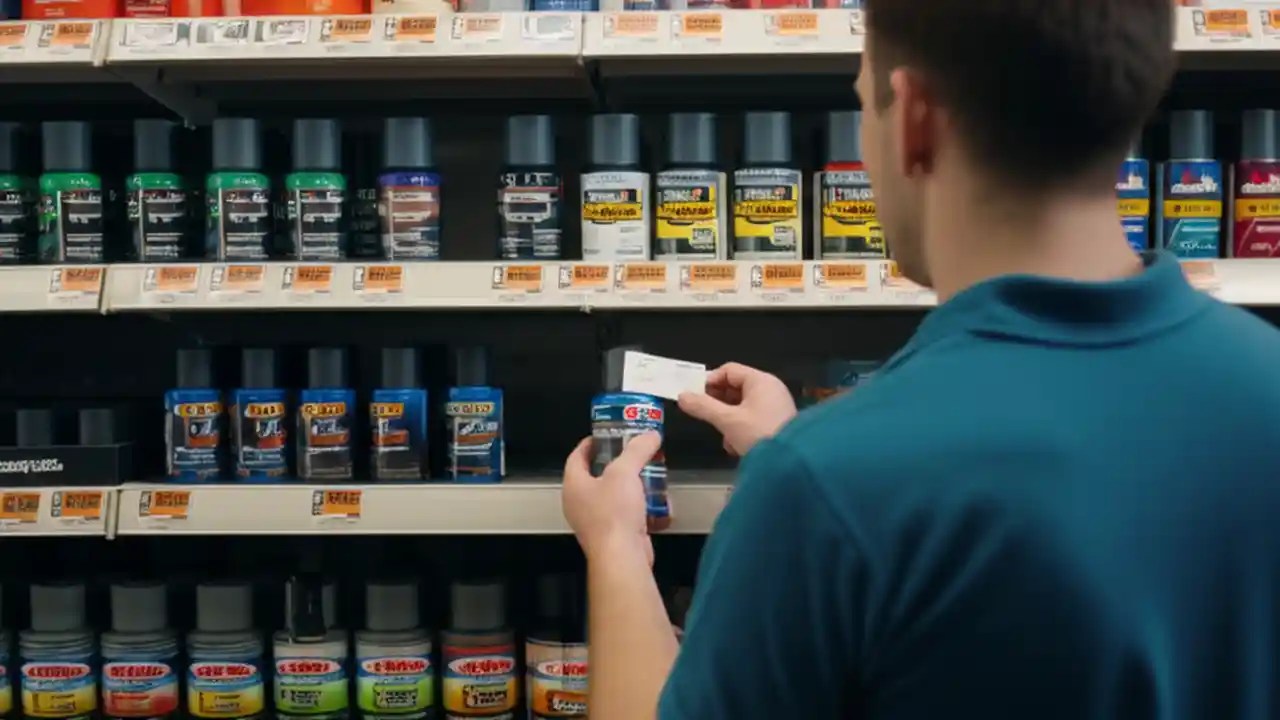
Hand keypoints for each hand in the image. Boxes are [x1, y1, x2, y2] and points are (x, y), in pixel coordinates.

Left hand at [562, 432, 663, 565]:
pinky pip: (622, 513)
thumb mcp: (625, 472)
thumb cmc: (615, 512)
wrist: (622, 556)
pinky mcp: (611, 535)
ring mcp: (594, 521)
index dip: (589, 443)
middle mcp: (578, 503)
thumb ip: (637, 450)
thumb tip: (650, 434)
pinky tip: (652, 497)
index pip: (576, 457)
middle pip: (594, 475)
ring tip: (645, 471)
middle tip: (631, 451)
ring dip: (627, 484)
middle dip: (614, 463)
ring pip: (610, 495)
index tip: (604, 435)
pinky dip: (635, 504)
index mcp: (573, 485)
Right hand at [678, 362, 795, 456]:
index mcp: (761, 381)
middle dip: (718, 404)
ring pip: (742, 407)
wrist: (792, 465)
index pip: (728, 370)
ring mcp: (775, 407)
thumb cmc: (759, 435)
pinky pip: (752, 420)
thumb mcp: (728, 421)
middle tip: (705, 416)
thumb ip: (703, 407)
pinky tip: (736, 447)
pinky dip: (741, 430)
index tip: (694, 396)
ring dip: (728, 421)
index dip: (709, 381)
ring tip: (725, 437)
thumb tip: (682, 396)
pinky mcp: (777, 424)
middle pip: (735, 388)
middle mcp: (770, 389)